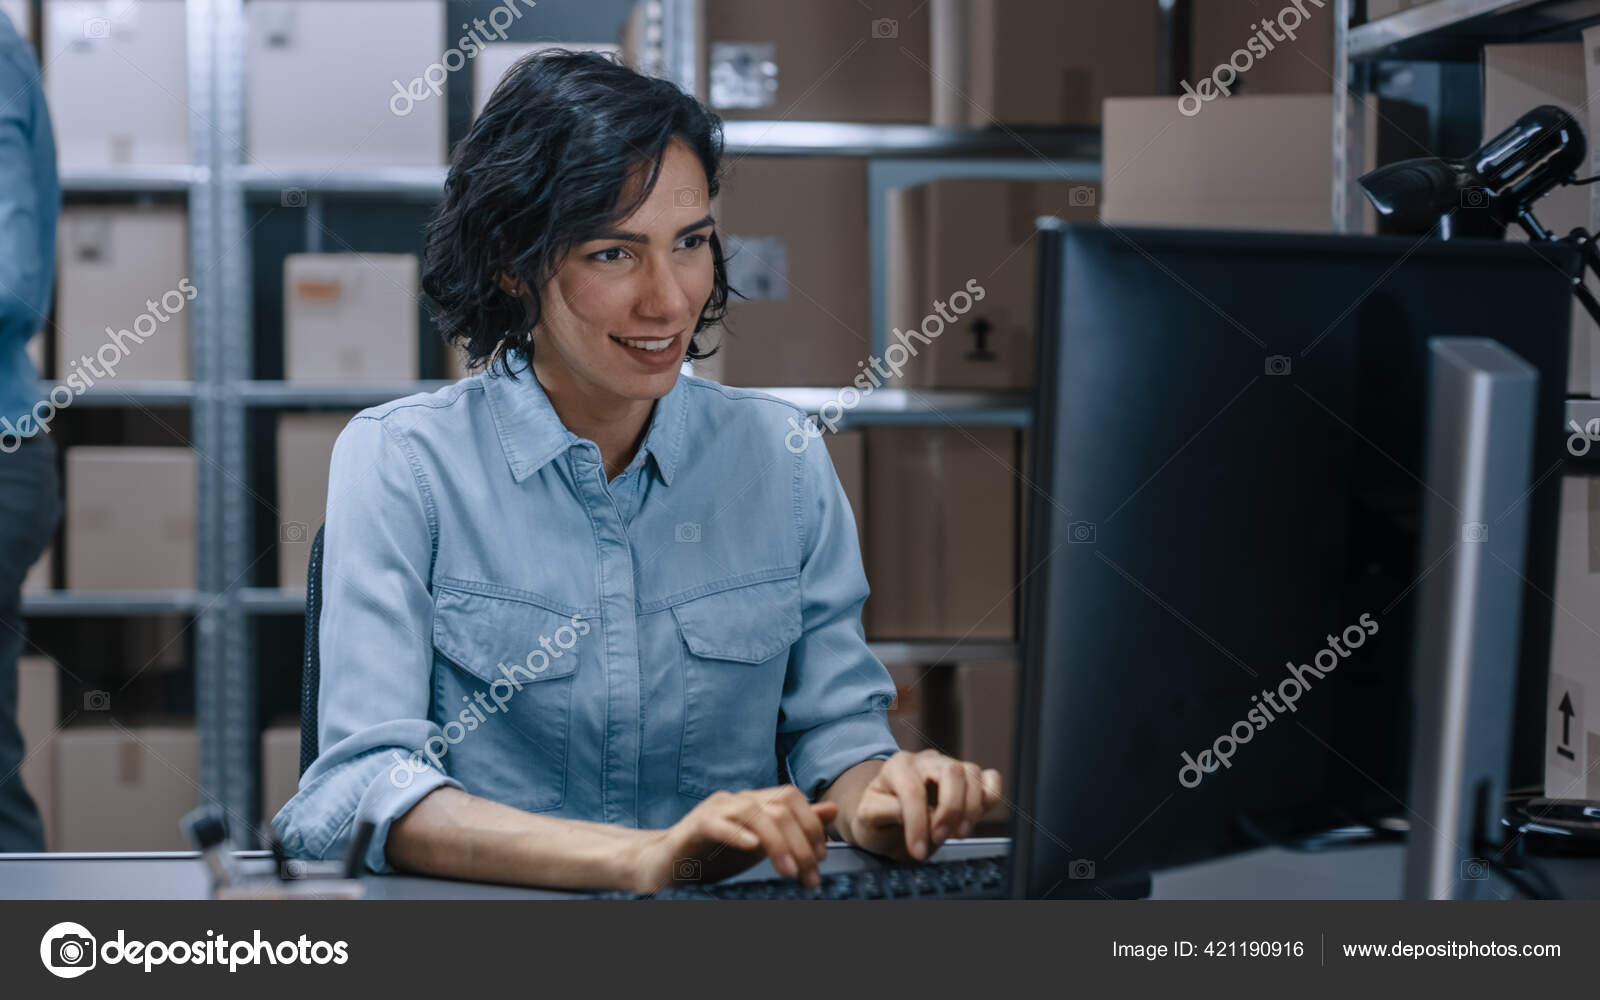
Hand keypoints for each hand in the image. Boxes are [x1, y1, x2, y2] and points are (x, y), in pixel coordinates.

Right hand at [630, 786, 837, 893]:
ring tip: (788, 871)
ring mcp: (714, 810)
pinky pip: (717, 824)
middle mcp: (736, 800)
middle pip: (779, 805)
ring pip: (753, 812)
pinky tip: (752, 847)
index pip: (791, 798)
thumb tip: (830, 810)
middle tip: (809, 876)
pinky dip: (736, 833)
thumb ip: (794, 827)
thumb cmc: (713, 855)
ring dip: (777, 843)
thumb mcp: (761, 843)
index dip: (811, 826)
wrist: (664, 866)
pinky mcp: (692, 827)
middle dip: (801, 841)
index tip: (820, 860)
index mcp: (753, 802)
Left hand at [843, 750, 1001, 861]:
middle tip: (940, 838)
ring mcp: (950, 767)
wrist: (887, 818)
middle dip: (950, 810)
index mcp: (897, 766)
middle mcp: (926, 761)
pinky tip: (976, 816)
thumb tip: (912, 815)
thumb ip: (885, 812)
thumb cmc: (877, 818)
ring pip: (972, 774)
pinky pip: (991, 778)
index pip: (913, 790)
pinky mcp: (969, 779)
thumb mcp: (867, 818)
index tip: (918, 851)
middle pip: (951, 772)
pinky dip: (990, 797)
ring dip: (970, 809)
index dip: (918, 823)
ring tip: (956, 834)